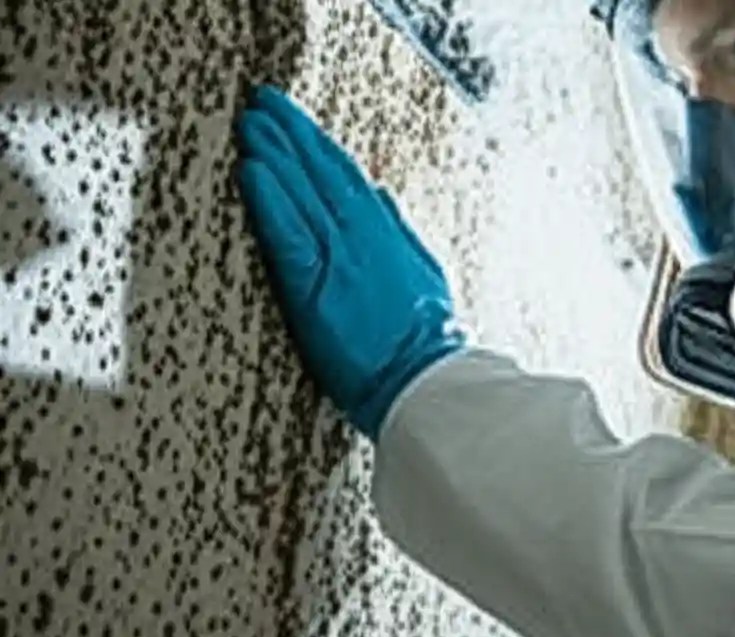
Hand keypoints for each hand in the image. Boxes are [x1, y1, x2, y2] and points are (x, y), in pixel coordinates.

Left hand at [235, 85, 464, 436]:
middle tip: (264, 100)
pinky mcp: (317, 288)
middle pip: (324, 172)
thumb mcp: (423, 275)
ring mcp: (341, 260)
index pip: (348, 177)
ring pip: (305, 193)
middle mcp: (365, 239)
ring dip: (277, 152)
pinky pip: (289, 234)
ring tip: (252, 121)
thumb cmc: (424, 343)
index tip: (296, 120)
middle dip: (294, 132)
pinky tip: (253, 170)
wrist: (425, 381)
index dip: (320, 144)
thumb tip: (382, 195)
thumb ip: (399, 232)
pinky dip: (271, 200)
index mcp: (387, 236)